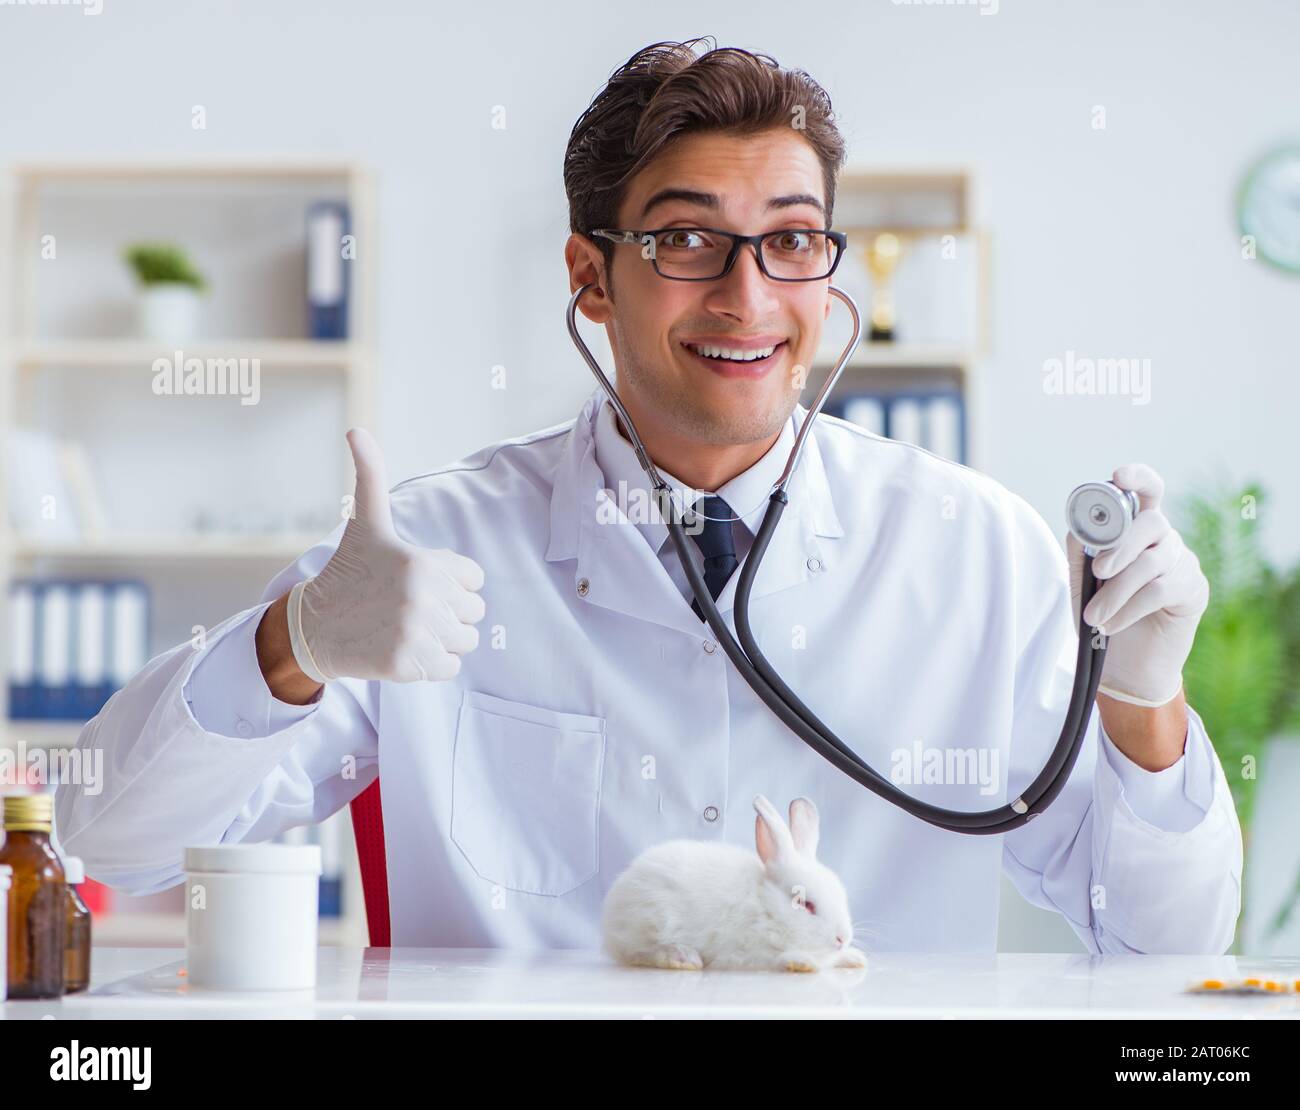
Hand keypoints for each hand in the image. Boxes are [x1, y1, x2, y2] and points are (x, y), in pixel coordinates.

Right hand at [287, 428, 485, 682]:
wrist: (313, 626)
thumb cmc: (348, 571)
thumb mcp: (366, 523)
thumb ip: (371, 476)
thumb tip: (357, 430)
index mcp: (424, 562)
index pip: (475, 580)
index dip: (451, 583)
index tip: (418, 583)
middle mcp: (424, 596)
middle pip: (473, 613)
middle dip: (448, 613)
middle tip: (410, 609)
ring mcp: (416, 632)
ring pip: (465, 642)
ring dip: (442, 640)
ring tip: (408, 628)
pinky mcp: (408, 664)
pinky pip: (450, 668)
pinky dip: (433, 665)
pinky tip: (405, 649)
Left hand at [1066, 463, 1208, 706]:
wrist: (1123, 665)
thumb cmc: (1102, 616)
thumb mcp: (1081, 582)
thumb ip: (1081, 553)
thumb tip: (1080, 529)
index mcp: (1135, 528)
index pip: (1146, 490)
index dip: (1137, 478)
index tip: (1118, 477)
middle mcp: (1163, 538)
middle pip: (1150, 522)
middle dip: (1118, 547)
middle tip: (1098, 573)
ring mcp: (1182, 561)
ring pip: (1149, 563)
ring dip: (1115, 593)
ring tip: (1093, 617)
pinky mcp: (1193, 589)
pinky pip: (1159, 590)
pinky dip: (1128, 609)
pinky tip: (1111, 626)